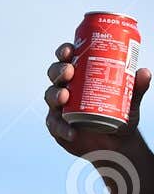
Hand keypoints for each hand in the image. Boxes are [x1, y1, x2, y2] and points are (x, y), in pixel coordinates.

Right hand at [45, 40, 151, 159]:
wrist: (117, 142)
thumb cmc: (120, 114)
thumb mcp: (131, 100)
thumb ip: (137, 87)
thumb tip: (144, 72)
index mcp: (81, 75)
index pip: (68, 59)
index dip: (64, 52)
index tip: (69, 51)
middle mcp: (67, 88)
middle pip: (55, 74)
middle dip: (58, 70)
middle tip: (69, 72)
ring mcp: (60, 107)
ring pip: (50, 96)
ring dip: (55, 95)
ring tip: (64, 97)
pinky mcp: (57, 126)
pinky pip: (55, 125)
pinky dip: (62, 128)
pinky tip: (72, 131)